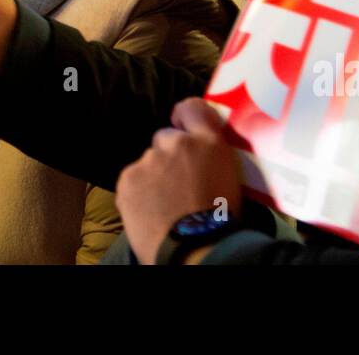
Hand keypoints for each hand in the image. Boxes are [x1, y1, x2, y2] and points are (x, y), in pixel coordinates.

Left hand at [117, 98, 242, 264]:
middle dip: (170, 157)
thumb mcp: (230, 180)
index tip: (182, 127)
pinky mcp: (128, 179)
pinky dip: (138, 194)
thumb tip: (202, 158)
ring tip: (164, 205)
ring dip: (154, 178)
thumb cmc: (222, 221)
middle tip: (178, 184)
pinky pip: (132, 181)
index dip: (185, 116)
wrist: (197, 249)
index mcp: (208, 142)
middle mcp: (177, 143)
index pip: (192, 108)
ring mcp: (149, 160)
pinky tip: (150, 212)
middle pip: (165, 140)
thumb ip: (211, 158)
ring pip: (148, 163)